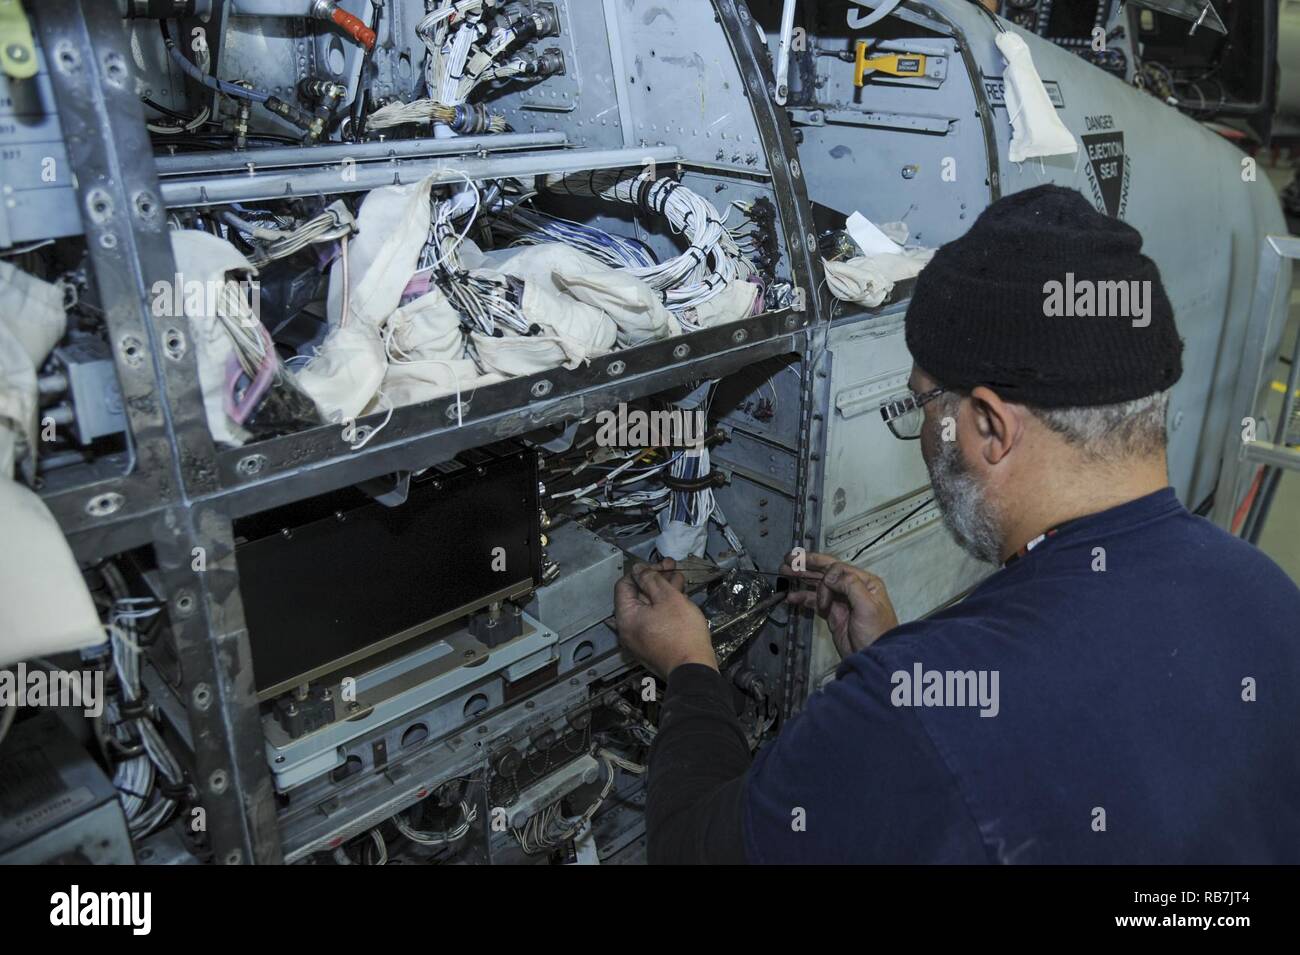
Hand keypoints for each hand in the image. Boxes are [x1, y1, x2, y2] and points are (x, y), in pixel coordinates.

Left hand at [614, 559, 717, 677]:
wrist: (694, 668)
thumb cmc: (682, 633)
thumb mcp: (668, 597)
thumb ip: (650, 579)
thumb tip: (637, 569)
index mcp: (626, 617)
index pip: (624, 585)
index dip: (642, 571)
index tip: (661, 566)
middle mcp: (628, 629)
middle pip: (637, 596)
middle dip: (656, 580)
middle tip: (673, 569)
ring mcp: (640, 639)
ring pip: (648, 608)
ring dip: (663, 592)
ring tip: (680, 580)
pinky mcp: (652, 645)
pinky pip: (654, 621)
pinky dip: (664, 608)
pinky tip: (679, 599)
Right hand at [780, 550, 898, 658]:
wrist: (873, 657)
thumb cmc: (877, 632)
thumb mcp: (868, 606)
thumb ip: (850, 585)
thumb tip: (832, 575)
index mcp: (864, 582)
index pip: (838, 568)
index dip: (825, 574)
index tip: (823, 589)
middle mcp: (852, 588)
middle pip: (825, 572)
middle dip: (806, 566)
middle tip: (788, 561)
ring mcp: (841, 601)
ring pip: (818, 585)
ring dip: (801, 579)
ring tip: (785, 574)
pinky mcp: (833, 614)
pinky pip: (814, 601)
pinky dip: (802, 598)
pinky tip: (792, 597)